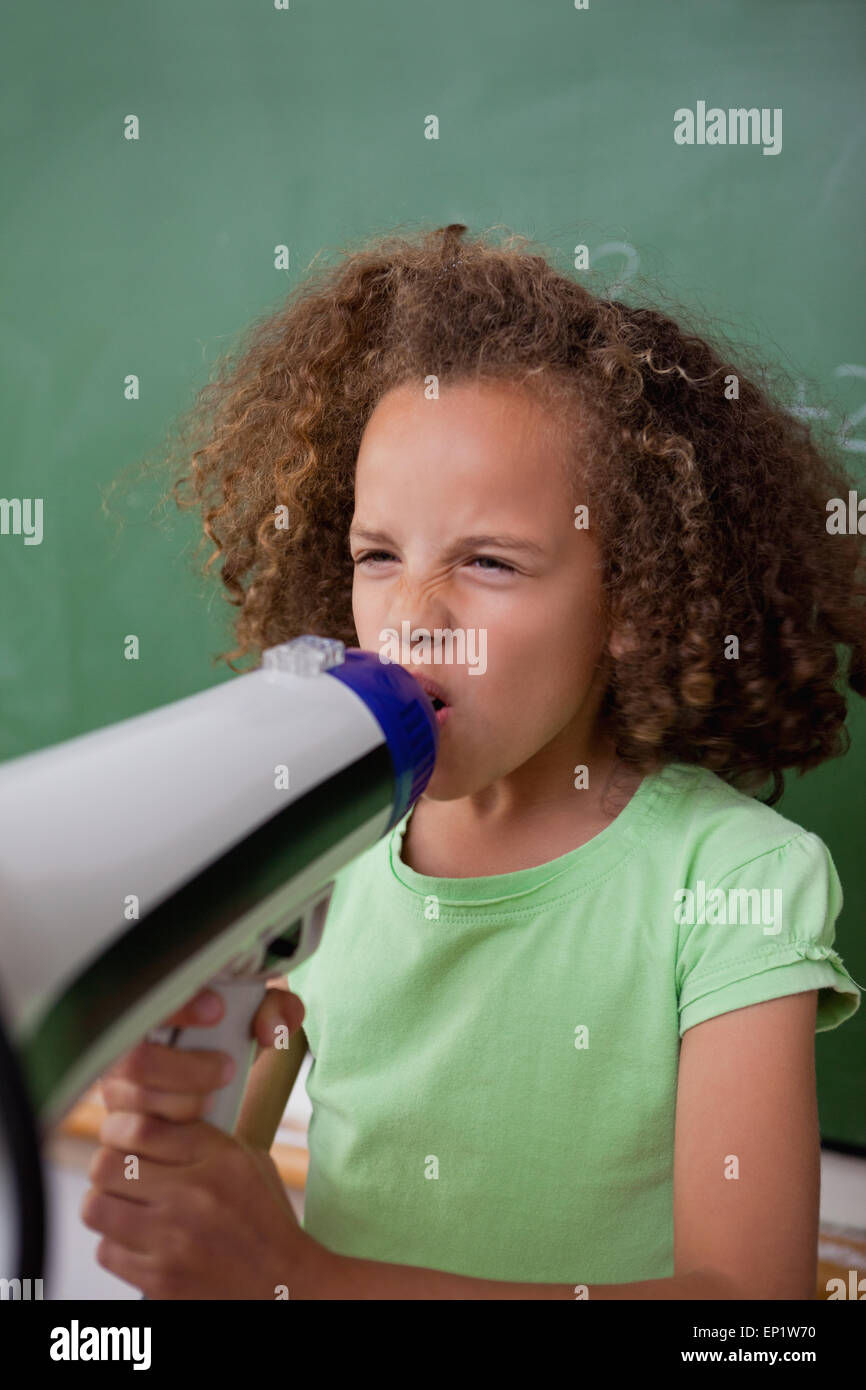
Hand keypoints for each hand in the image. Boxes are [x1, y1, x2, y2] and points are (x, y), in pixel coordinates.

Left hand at [81, 984, 323, 1297]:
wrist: (285, 1287)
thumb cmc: (265, 1220)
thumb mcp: (249, 1160)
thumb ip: (203, 1136)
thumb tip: (150, 1110)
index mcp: (219, 1158)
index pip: (142, 1127)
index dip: (121, 1129)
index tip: (124, 1137)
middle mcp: (194, 1194)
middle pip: (107, 1165)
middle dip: (108, 1168)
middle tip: (121, 1175)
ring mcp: (174, 1240)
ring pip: (96, 1207)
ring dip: (106, 1206)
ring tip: (125, 1208)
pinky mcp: (159, 1280)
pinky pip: (106, 1251)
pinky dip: (116, 1246)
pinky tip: (139, 1242)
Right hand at [97, 982, 305, 1127]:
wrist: (215, 1069)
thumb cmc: (230, 1035)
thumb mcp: (258, 1015)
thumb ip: (276, 1010)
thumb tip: (269, 1031)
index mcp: (148, 1008)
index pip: (143, 999)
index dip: (177, 1007)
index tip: (217, 1010)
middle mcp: (120, 1047)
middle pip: (135, 1061)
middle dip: (187, 1071)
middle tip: (227, 1069)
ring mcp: (114, 1087)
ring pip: (135, 1103)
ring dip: (183, 1104)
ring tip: (213, 1097)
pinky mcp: (116, 1126)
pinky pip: (133, 1137)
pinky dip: (171, 1134)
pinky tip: (197, 1125)